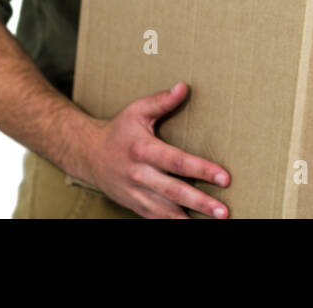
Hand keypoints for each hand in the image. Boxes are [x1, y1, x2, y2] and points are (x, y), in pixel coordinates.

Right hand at [77, 82, 229, 218]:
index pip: (177, 161)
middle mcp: (139, 174)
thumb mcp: (137, 111)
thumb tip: (184, 87)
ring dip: (189, 217)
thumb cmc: (119, 130)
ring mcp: (136, 193)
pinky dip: (172, 223)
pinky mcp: (134, 205)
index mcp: (143, 150)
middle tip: (224, 211)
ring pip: (166, 210)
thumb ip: (162, 101)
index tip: (224, 177)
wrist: (88, 155)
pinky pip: (155, 218)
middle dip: (200, 202)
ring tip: (216, 220)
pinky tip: (191, 224)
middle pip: (174, 191)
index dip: (201, 170)